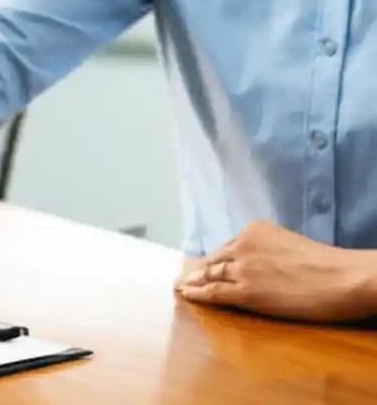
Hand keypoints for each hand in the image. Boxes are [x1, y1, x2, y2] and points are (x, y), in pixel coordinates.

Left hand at [175, 220, 376, 322]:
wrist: (342, 277)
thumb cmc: (328, 263)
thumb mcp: (291, 243)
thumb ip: (271, 250)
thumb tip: (264, 264)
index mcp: (255, 229)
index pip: (230, 246)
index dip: (218, 258)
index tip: (208, 263)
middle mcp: (243, 245)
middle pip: (216, 260)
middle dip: (202, 269)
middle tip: (188, 276)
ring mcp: (242, 269)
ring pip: (211, 275)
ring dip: (195, 281)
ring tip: (184, 286)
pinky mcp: (246, 292)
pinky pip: (214, 293)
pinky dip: (197, 294)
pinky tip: (186, 295)